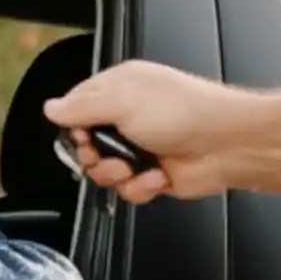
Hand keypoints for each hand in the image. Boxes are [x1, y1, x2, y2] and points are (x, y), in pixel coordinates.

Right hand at [43, 60, 249, 203]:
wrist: (230, 145)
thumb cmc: (187, 113)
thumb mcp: (123, 101)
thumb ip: (81, 107)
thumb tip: (50, 108)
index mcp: (119, 89)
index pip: (75, 109)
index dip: (74, 127)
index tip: (83, 135)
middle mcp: (126, 117)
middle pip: (84, 146)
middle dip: (93, 156)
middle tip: (106, 153)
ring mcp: (139, 147)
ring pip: (102, 172)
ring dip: (116, 174)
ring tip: (136, 167)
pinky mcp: (151, 174)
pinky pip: (126, 190)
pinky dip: (141, 187)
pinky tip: (158, 175)